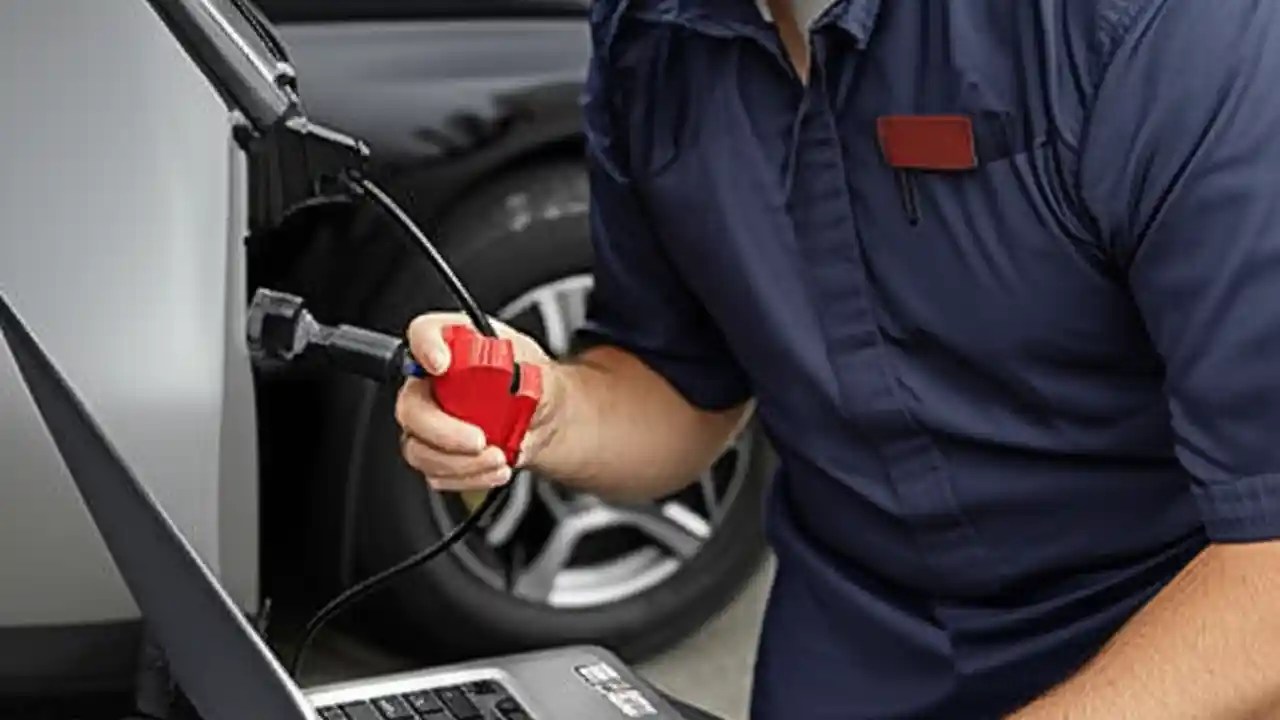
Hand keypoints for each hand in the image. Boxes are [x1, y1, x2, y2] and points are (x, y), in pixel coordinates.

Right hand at [395, 312, 559, 491]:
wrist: (542, 418)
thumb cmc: (532, 381)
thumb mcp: (538, 366)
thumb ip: (523, 370)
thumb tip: (509, 378)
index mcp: (453, 344)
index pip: (424, 333)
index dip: (426, 347)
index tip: (442, 364)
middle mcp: (431, 380)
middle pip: (411, 405)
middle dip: (443, 430)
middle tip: (479, 440)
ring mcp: (428, 419)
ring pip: (419, 448)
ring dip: (460, 462)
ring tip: (498, 458)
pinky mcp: (435, 453)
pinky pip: (436, 473)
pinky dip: (468, 477)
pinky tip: (494, 469)